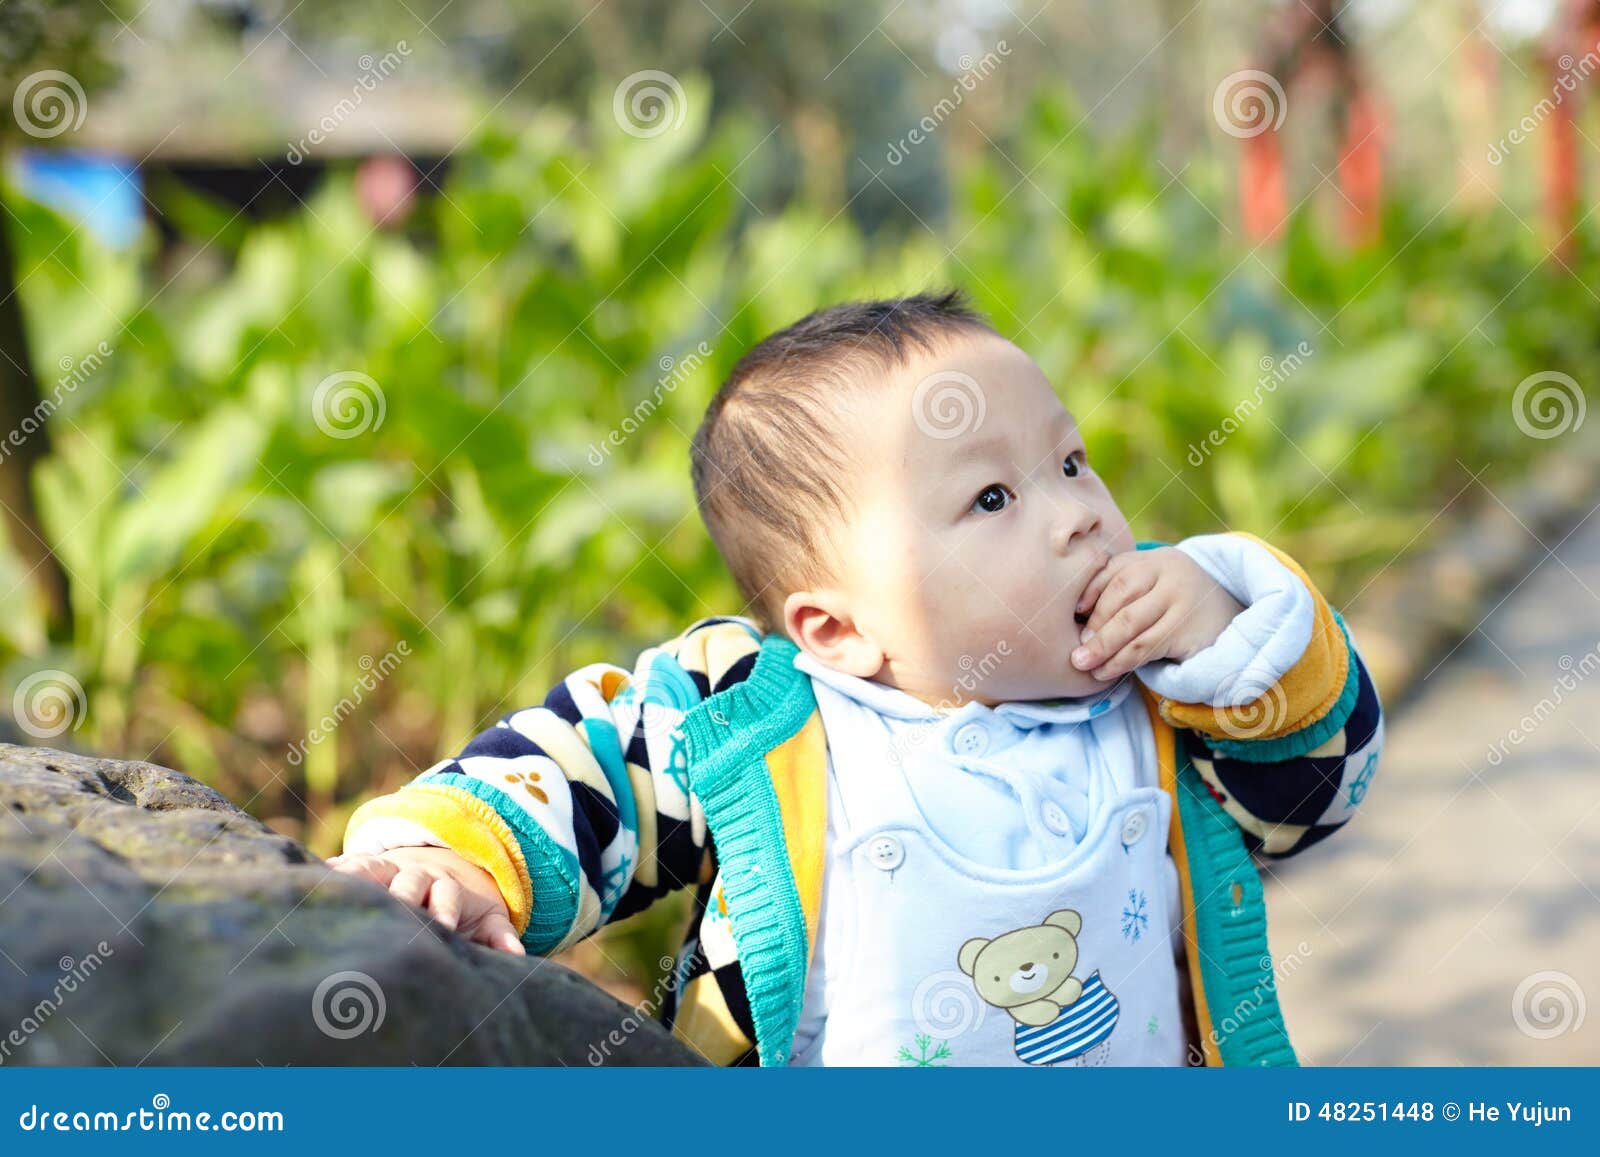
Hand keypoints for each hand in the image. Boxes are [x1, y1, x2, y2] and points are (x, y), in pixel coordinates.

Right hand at [327, 845, 525, 954]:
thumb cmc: (467, 909)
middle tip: (390, 913)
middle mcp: (419, 875)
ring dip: (360, 876)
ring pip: (375, 868)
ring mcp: (392, 868)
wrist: (450, 866)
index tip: (440, 929)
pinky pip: (351, 862)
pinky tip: (315, 873)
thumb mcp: (488, 919)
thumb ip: (499, 937)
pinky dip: (335, 868)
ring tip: (339, 886)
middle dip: (401, 897)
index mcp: (448, 890)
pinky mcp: (369, 866)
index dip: (442, 912)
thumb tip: (518, 958)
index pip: (445, 898)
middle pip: (409, 882)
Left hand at [1070, 547, 1246, 681]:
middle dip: (1094, 626)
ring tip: (1083, 664)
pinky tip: (1106, 671)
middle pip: (1121, 596)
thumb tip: (1075, 615)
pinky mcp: (1188, 630)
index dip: (1090, 591)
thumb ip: (1120, 587)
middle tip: (1074, 649)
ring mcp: (1182, 601)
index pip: (1115, 570)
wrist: (1228, 620)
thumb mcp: (1153, 586)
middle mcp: (1170, 574)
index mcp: (1156, 559)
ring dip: (1102, 648)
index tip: (1074, 613)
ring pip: (1131, 625)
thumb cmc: (1174, 604)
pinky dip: (1121, 662)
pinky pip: (1146, 648)